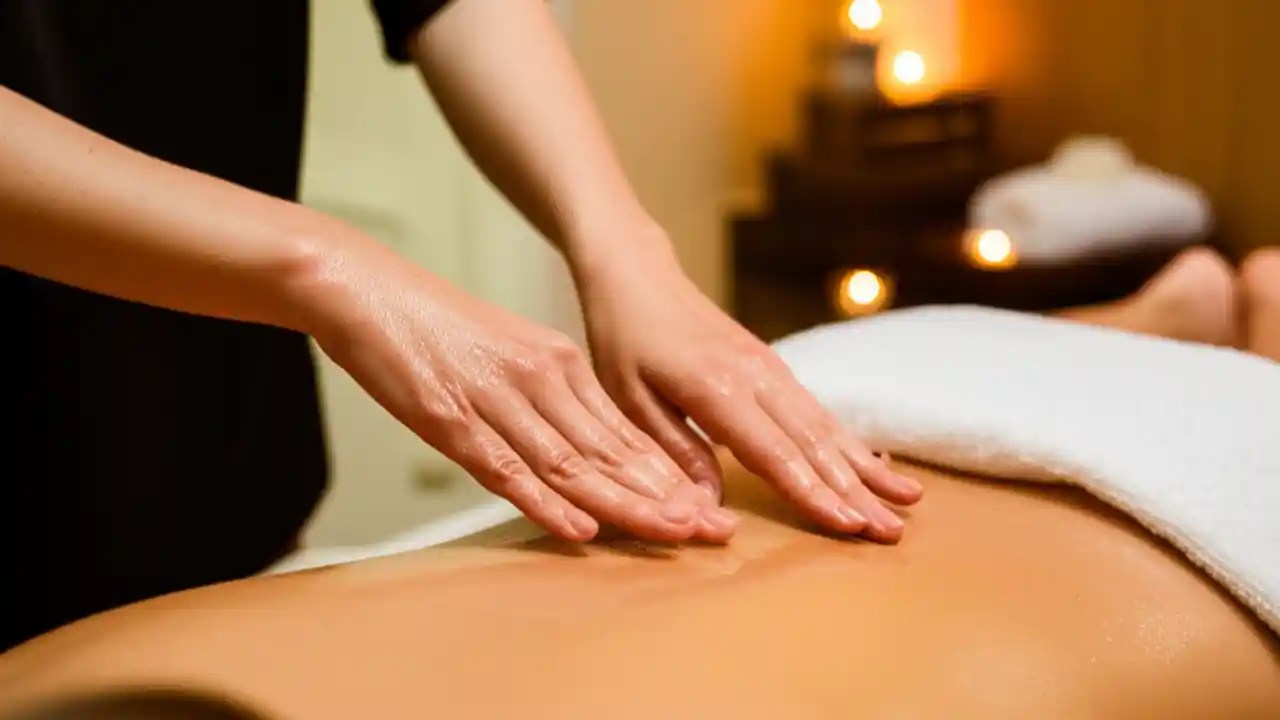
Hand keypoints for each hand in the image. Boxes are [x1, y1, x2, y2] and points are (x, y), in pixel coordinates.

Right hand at [299, 241, 737, 543]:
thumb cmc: (434, 328)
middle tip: (715, 532)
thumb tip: (587, 449)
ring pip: (571, 462)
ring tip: (670, 533)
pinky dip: (544, 501)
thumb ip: (549, 398)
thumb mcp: (509, 354)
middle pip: (610, 451)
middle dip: (666, 496)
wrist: (365, 288)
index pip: (624, 432)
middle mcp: (539, 379)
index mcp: (557, 363)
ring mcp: (496, 398)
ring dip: (624, 503)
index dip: (669, 476)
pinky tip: (579, 528)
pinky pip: (505, 467)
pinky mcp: (451, 416)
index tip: (708, 510)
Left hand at [579, 244, 922, 542]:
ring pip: (826, 426)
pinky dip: (850, 441)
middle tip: (893, 532)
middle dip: (855, 491)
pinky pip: (817, 410)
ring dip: (865, 468)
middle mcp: (756, 377)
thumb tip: (708, 508)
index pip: (774, 452)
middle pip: (814, 442)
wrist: (638, 274)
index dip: (812, 492)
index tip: (849, 525)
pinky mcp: (773, 368)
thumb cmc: (625, 339)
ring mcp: (770, 369)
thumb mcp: (629, 399)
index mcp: (717, 388)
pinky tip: (875, 466)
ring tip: (908, 501)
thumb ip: (674, 451)